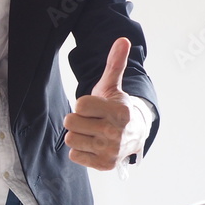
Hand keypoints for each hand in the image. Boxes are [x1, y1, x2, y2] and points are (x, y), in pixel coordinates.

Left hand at [64, 37, 132, 170]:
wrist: (134, 135)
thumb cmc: (116, 108)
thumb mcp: (113, 86)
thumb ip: (115, 64)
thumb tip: (122, 40)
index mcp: (120, 111)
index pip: (79, 105)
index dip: (83, 104)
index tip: (94, 107)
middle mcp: (116, 132)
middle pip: (70, 123)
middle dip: (77, 120)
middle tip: (91, 120)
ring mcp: (111, 150)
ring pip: (70, 139)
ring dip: (77, 135)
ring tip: (92, 132)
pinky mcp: (104, 164)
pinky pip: (74, 155)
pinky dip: (80, 150)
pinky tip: (93, 145)